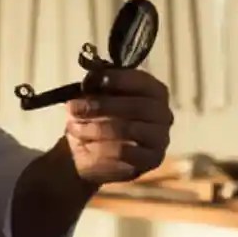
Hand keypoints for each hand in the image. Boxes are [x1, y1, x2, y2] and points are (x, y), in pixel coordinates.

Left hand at [64, 69, 172, 184]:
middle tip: (74, 108)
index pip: (142, 81)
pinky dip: (101, 148)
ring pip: (129, 129)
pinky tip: (87, 145)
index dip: (118, 79)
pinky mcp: (151, 159)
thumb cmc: (98, 115)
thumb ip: (98, 83)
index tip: (95, 81)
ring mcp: (160, 138)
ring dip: (96, 128)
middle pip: (137, 106)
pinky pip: (125, 152)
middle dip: (101, 106)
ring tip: (74, 127)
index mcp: (154, 91)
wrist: (92, 150)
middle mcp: (163, 113)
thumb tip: (95, 77)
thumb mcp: (94, 95)